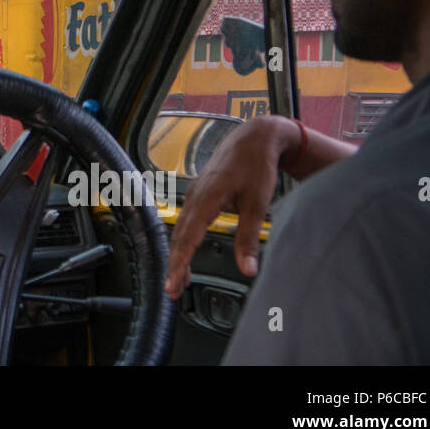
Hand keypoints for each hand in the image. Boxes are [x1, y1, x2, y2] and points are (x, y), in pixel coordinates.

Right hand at [164, 114, 299, 298]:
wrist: (254, 137)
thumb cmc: (256, 165)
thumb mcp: (257, 203)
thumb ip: (248, 238)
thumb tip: (248, 269)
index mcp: (206, 198)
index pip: (188, 238)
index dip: (180, 263)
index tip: (174, 283)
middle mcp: (194, 196)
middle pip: (179, 236)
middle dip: (174, 265)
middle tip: (172, 290)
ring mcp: (194, 193)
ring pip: (180, 229)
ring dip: (178, 254)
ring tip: (178, 279)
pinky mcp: (198, 193)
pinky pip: (185, 220)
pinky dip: (183, 240)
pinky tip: (185, 251)